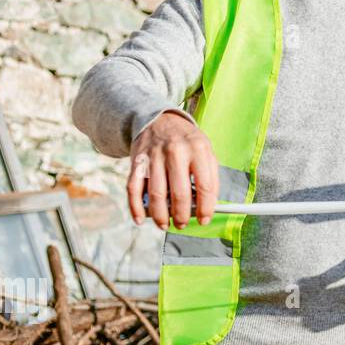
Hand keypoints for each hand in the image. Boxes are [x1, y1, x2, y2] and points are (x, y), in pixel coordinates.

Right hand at [127, 110, 218, 230]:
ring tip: (165, 225)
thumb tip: (210, 206)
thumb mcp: (206, 151)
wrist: (159, 119)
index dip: (205, 208)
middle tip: (182, 224)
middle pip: (179, 193)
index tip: (204, 220)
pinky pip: (134, 189)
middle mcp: (175, 152)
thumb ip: (210, 176)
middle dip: (181, 215)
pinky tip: (141, 219)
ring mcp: (154, 157)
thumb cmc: (187, 141)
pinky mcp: (137, 162)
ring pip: (156, 194)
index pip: (205, 186)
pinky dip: (136, 207)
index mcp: (198, 149)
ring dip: (160, 215)